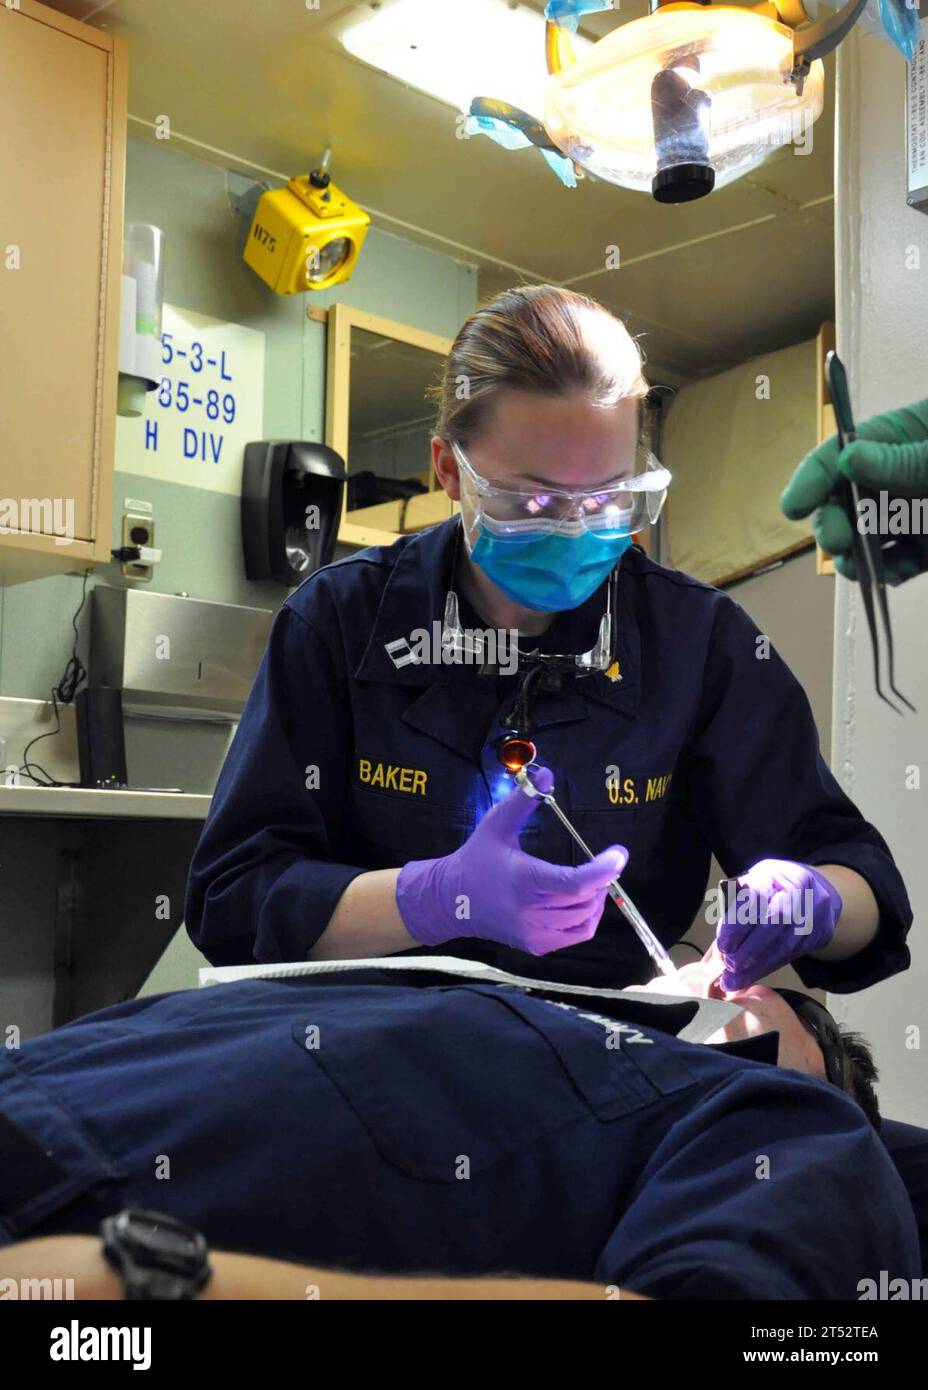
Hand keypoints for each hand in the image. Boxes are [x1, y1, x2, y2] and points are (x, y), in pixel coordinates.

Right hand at [396, 767, 627, 955]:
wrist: (450, 900)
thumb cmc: (477, 859)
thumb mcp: (497, 825)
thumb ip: (523, 801)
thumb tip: (548, 774)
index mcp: (524, 880)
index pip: (575, 882)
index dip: (603, 870)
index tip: (619, 854)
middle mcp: (531, 910)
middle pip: (585, 899)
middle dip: (602, 879)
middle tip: (603, 863)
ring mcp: (534, 932)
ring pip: (585, 919)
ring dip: (596, 899)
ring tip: (591, 882)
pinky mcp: (536, 945)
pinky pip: (576, 935)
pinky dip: (586, 918)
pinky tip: (580, 902)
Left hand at [713, 859, 842, 990]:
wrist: (815, 891)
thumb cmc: (774, 888)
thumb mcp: (753, 883)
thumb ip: (736, 903)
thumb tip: (718, 938)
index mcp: (774, 875)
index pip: (755, 898)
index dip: (737, 925)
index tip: (722, 945)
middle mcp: (798, 892)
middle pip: (773, 922)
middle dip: (748, 948)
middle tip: (728, 964)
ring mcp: (813, 913)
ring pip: (784, 945)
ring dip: (756, 965)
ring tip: (734, 979)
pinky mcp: (820, 934)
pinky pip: (791, 955)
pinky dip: (768, 967)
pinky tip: (752, 975)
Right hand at [781, 398, 927, 584]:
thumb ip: (903, 459)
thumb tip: (850, 459)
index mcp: (895, 437)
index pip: (839, 451)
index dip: (812, 478)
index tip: (794, 505)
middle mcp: (894, 476)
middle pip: (843, 500)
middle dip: (831, 523)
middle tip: (838, 540)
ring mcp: (909, 513)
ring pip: (863, 537)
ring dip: (852, 555)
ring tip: (857, 565)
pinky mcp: (923, 548)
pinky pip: (895, 564)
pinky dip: (888, 573)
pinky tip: (891, 573)